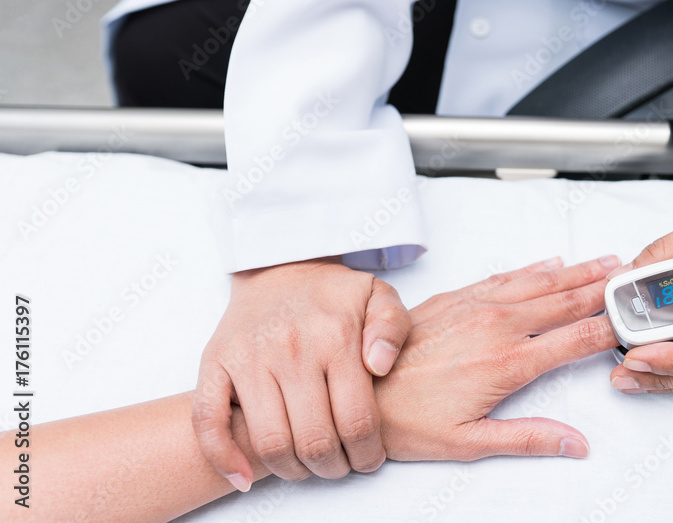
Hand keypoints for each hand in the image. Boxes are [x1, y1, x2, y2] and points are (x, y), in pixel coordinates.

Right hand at [193, 258, 410, 489]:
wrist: (280, 265)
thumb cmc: (334, 294)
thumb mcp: (379, 296)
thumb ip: (392, 328)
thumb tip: (381, 365)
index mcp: (336, 337)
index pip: (357, 421)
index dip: (367, 454)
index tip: (369, 459)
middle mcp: (291, 349)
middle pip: (315, 440)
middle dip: (333, 468)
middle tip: (340, 466)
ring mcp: (249, 357)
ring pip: (269, 442)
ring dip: (292, 471)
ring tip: (307, 466)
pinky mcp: (214, 362)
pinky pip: (208, 421)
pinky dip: (223, 458)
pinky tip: (243, 477)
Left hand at [375, 255, 621, 460]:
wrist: (357, 389)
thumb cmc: (408, 420)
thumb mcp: (470, 442)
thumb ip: (528, 439)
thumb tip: (576, 444)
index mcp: (508, 362)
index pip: (576, 340)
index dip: (609, 330)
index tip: (633, 322)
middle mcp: (496, 326)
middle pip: (564, 302)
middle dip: (602, 289)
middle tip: (631, 277)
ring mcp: (475, 306)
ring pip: (538, 282)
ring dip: (575, 271)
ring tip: (605, 263)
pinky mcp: (455, 297)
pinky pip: (504, 275)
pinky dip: (533, 267)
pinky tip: (550, 262)